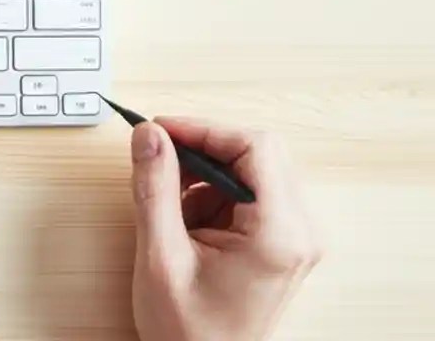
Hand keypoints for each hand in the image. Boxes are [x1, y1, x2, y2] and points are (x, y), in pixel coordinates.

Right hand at [129, 117, 323, 340]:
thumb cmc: (188, 332)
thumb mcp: (162, 257)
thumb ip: (155, 190)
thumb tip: (150, 136)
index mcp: (279, 236)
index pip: (256, 148)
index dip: (204, 130)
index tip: (161, 130)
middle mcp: (299, 232)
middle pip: (256, 154)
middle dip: (202, 151)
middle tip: (158, 160)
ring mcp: (294, 238)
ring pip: (250, 170)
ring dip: (204, 176)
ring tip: (170, 210)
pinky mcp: (280, 242)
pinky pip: (247, 194)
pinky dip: (211, 196)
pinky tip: (185, 224)